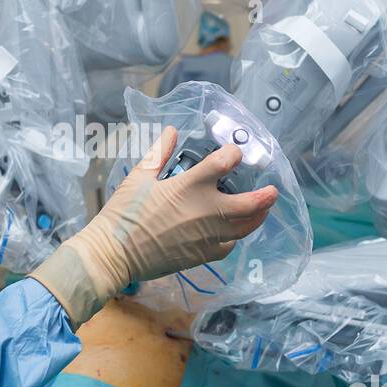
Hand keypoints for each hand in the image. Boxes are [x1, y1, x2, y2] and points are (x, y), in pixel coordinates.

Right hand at [29, 125, 276, 327]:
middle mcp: (206, 211)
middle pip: (250, 202)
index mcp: (189, 186)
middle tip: (272, 189)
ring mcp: (207, 236)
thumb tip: (171, 130)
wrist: (114, 254)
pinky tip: (232, 231)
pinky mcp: (203, 255)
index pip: (224, 163)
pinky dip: (235, 237)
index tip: (234, 153)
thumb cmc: (123, 213)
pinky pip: (229, 245)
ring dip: (258, 216)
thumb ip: (159, 152)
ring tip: (263, 209)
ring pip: (245, 226)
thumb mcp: (139, 177)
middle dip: (265, 195)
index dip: (233, 154)